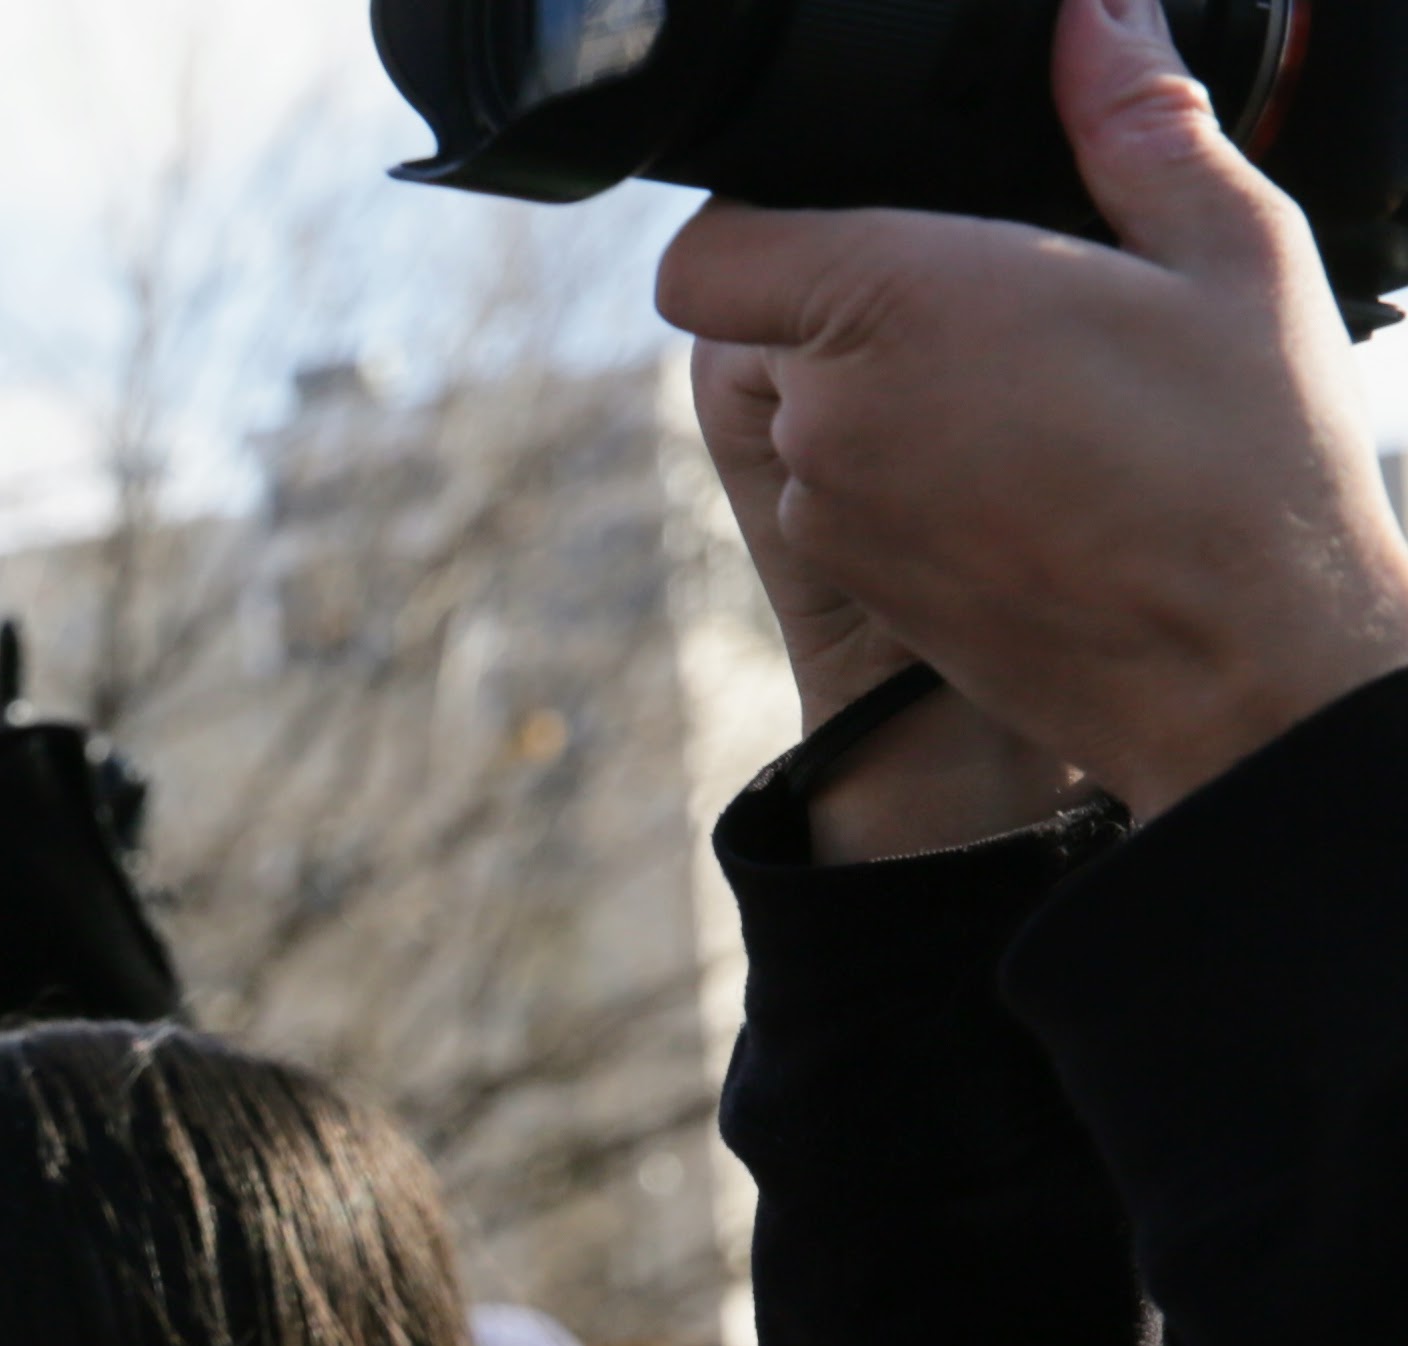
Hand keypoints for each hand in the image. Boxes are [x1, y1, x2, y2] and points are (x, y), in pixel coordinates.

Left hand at [659, 0, 1407, 819]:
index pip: (711, 248)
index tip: (852, 208)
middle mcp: (828, 411)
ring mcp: (831, 504)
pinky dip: (899, 458)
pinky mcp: (855, 574)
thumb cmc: (1246, 459)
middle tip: (988, 287)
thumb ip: (1137, 120)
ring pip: (800, 404)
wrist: (1244, 668)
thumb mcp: (1228, 252)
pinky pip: (837, 484)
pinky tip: (1021, 455)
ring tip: (1028, 376)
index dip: (761, 217)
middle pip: (759, 317)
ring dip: (878, 380)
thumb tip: (1096, 17)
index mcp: (892, 303)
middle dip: (847, 291)